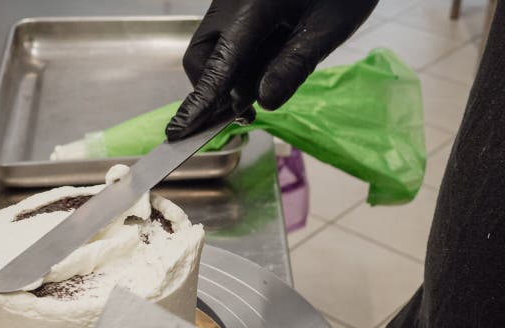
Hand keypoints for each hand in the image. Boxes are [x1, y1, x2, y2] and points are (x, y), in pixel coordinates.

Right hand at [166, 0, 377, 139]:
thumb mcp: (330, 26)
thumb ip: (296, 64)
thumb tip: (265, 102)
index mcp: (254, 6)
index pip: (219, 64)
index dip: (202, 101)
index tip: (182, 131)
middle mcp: (232, 2)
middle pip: (200, 58)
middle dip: (211, 90)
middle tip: (244, 112)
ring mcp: (230, 1)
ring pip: (207, 51)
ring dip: (223, 79)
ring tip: (256, 93)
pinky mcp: (237, 4)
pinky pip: (223, 41)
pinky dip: (233, 64)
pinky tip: (260, 70)